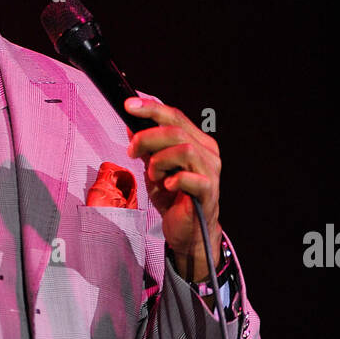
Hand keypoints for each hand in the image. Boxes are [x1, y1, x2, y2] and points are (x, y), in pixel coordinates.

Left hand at [123, 97, 221, 280]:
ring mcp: (210, 171)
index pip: (175, 116)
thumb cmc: (174, 200)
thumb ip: (147, 149)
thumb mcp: (154, 169)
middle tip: (132, 150)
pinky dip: (174, 179)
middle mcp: (207, 153)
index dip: (151, 108)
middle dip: (147, 137)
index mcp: (197, 142)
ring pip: (183, 149)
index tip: (129, 106)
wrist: (188, 232)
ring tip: (154, 175)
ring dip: (159, 161)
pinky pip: (190, 178)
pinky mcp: (208, 192)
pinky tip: (167, 186)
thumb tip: (131, 127)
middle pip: (176, 130)